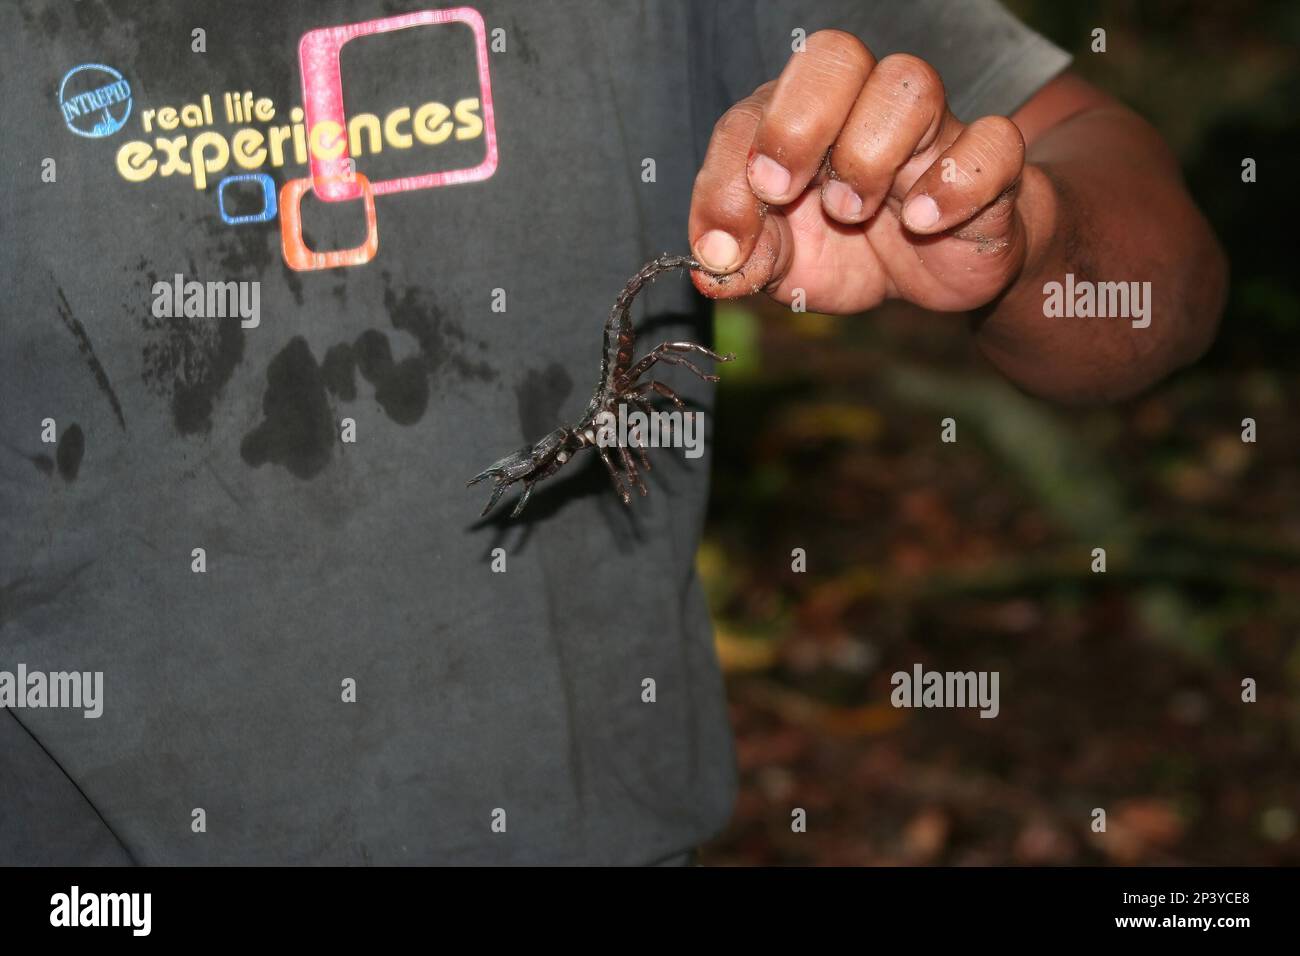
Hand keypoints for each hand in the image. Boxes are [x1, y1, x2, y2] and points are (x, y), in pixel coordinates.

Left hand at [689, 30, 1039, 314]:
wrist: (932, 276)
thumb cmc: (848, 250)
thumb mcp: (785, 266)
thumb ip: (745, 261)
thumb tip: (711, 269)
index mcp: (798, 121)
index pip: (750, 113)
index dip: (728, 174)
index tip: (725, 243)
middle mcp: (862, 107)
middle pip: (834, 57)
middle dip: (796, 126)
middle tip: (783, 193)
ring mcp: (930, 130)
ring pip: (910, 85)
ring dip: (869, 153)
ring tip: (851, 212)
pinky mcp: (988, 164)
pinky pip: (992, 140)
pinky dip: (955, 181)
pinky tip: (924, 222)